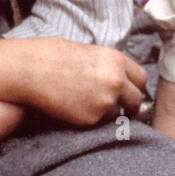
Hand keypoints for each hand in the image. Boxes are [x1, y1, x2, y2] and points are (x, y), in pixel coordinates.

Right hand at [19, 37, 148, 125]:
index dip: (134, 86)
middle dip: (128, 104)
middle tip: (118, 106)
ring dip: (108, 112)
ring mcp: (105, 101)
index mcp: (117, 60)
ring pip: (118, 113)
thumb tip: (122, 80)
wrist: (32, 70)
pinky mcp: (92, 118)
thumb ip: (110, 66)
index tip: (128, 92)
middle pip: (136, 99)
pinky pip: (100, 122)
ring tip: (87, 103)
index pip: (141, 78)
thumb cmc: (56, 57)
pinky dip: (92, 118)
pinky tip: (76, 108)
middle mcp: (116, 80)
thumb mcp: (91, 53)